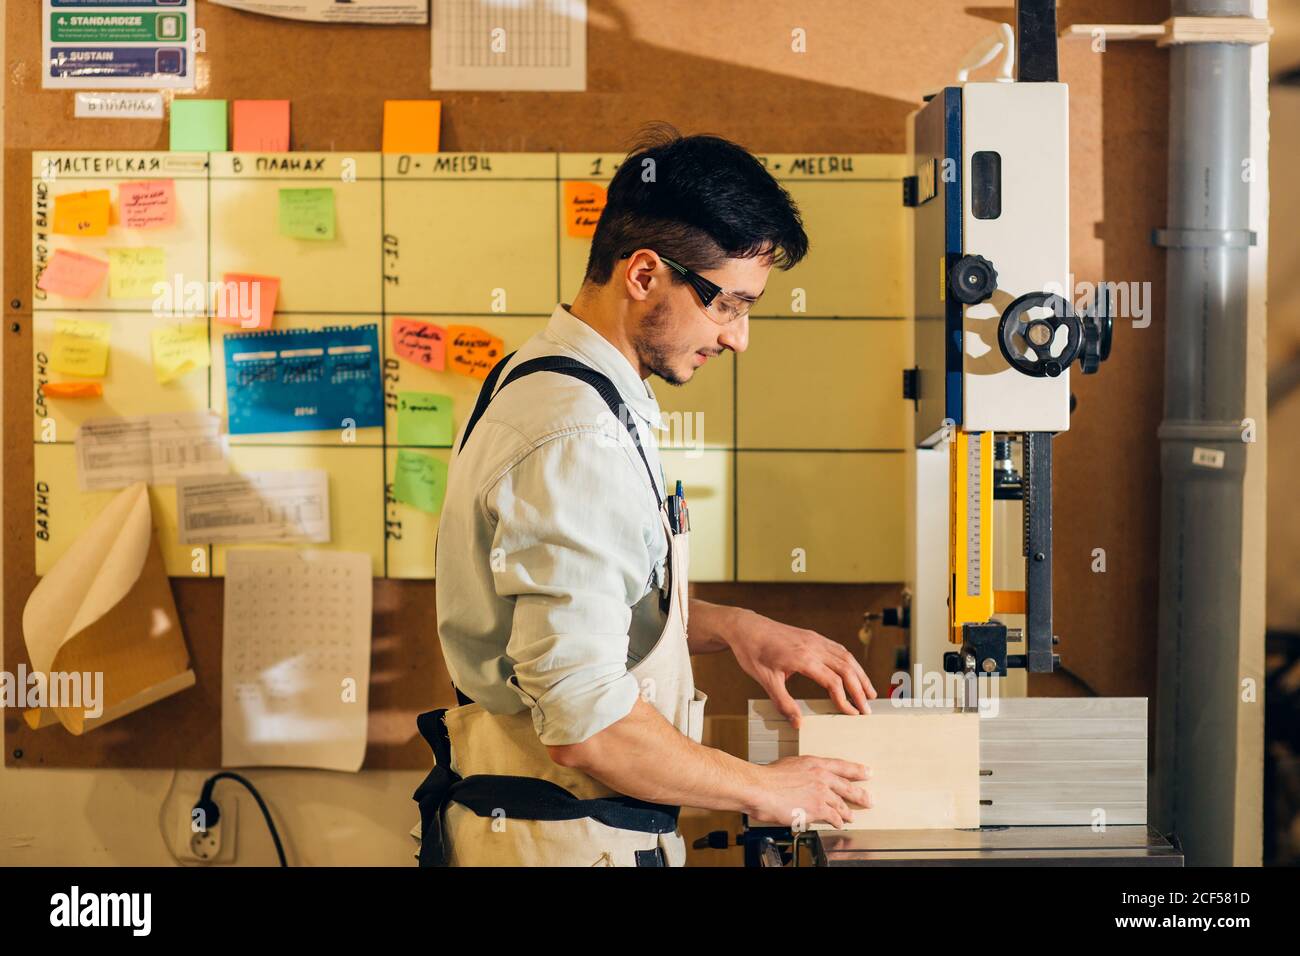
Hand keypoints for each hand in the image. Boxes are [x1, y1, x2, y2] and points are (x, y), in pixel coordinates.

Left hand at [726, 610, 876, 727]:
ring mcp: (815, 639)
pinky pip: (838, 649)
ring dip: (860, 675)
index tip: (851, 714)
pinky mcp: (813, 636)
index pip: (833, 682)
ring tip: (869, 692)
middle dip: (860, 689)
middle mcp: (814, 647)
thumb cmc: (753, 652)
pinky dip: (850, 662)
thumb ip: (783, 703)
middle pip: (846, 669)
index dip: (845, 700)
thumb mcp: (765, 680)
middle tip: (867, 708)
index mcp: (803, 658)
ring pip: (846, 657)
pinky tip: (854, 672)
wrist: (746, 627)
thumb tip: (798, 723)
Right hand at [747, 755, 871, 828]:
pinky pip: (833, 816)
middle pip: (847, 786)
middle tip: (869, 799)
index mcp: (814, 763)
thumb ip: (802, 772)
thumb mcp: (789, 765)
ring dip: (847, 812)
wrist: (760, 787)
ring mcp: (821, 792)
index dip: (857, 770)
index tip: (867, 772)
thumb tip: (804, 779)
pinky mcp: (817, 808)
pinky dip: (837, 821)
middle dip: (860, 794)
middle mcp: (821, 776)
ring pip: (841, 804)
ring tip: (851, 816)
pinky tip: (839, 824)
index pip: (842, 766)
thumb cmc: (768, 777)